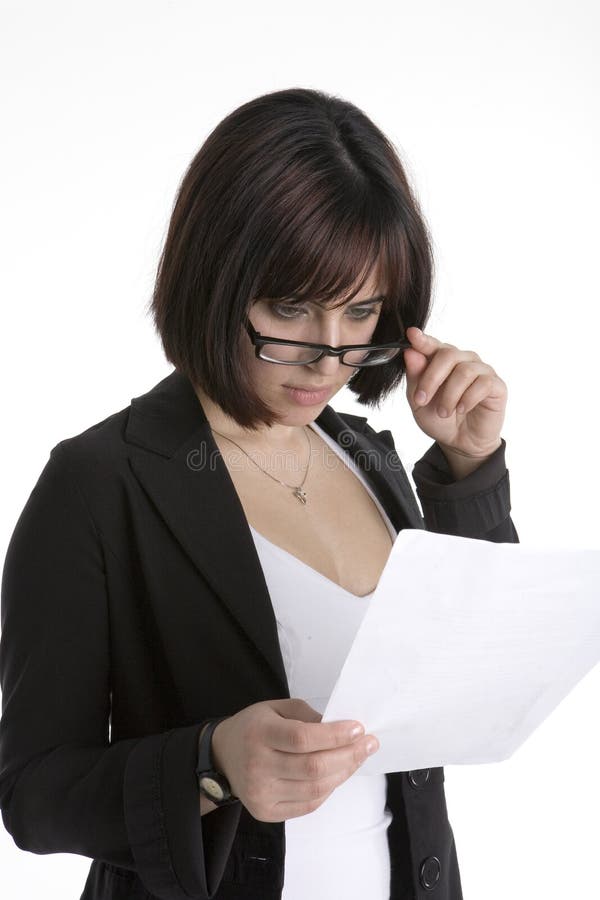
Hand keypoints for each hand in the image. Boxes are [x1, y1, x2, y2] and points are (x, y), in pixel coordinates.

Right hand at [210, 699, 378, 821]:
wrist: (222, 756)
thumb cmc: (255, 727)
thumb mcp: (276, 707)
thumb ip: (307, 716)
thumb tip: (342, 729)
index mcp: (259, 733)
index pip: (303, 738)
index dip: (335, 735)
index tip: (358, 728)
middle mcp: (258, 766)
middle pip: (313, 767)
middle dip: (349, 755)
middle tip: (369, 744)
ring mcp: (261, 793)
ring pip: (315, 788)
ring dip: (344, 773)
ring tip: (358, 758)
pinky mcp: (266, 812)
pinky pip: (308, 805)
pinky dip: (329, 789)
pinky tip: (338, 774)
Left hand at [403, 326, 506, 459]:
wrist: (460, 442)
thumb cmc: (440, 419)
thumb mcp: (419, 402)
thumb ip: (415, 377)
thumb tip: (411, 353)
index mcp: (443, 361)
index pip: (433, 344)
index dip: (423, 340)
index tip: (412, 335)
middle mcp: (464, 361)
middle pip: (448, 354)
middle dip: (431, 378)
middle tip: (421, 400)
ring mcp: (481, 371)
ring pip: (464, 371)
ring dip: (449, 395)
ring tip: (443, 412)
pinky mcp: (496, 386)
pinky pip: (483, 384)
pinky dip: (467, 399)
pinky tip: (461, 410)